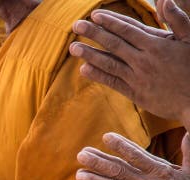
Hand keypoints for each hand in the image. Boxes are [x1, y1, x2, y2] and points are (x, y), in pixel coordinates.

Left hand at [69, 0, 189, 126]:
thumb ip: (177, 19)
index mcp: (157, 44)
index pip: (128, 29)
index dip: (110, 21)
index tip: (94, 15)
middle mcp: (144, 60)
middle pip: (113, 43)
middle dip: (93, 33)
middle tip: (75, 25)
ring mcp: (138, 77)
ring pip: (109, 63)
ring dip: (89, 54)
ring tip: (73, 47)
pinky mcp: (135, 93)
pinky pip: (113, 82)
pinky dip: (98, 75)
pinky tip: (84, 69)